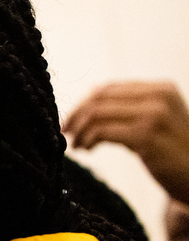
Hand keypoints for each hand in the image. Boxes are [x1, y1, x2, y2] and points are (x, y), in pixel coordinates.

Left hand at [63, 81, 188, 203]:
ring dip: (80, 130)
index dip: (84, 103)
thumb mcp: (155, 122)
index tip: (71, 120)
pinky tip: (87, 150)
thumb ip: (127, 110)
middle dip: (76, 115)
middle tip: (66, 132)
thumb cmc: (173, 153)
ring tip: (77, 144)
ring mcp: (154, 115)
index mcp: (161, 89)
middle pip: (99, 98)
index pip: (108, 88)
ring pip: (97, 113)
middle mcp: (159, 97)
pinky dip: (88, 140)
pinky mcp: (147, 136)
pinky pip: (102, 131)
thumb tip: (87, 100)